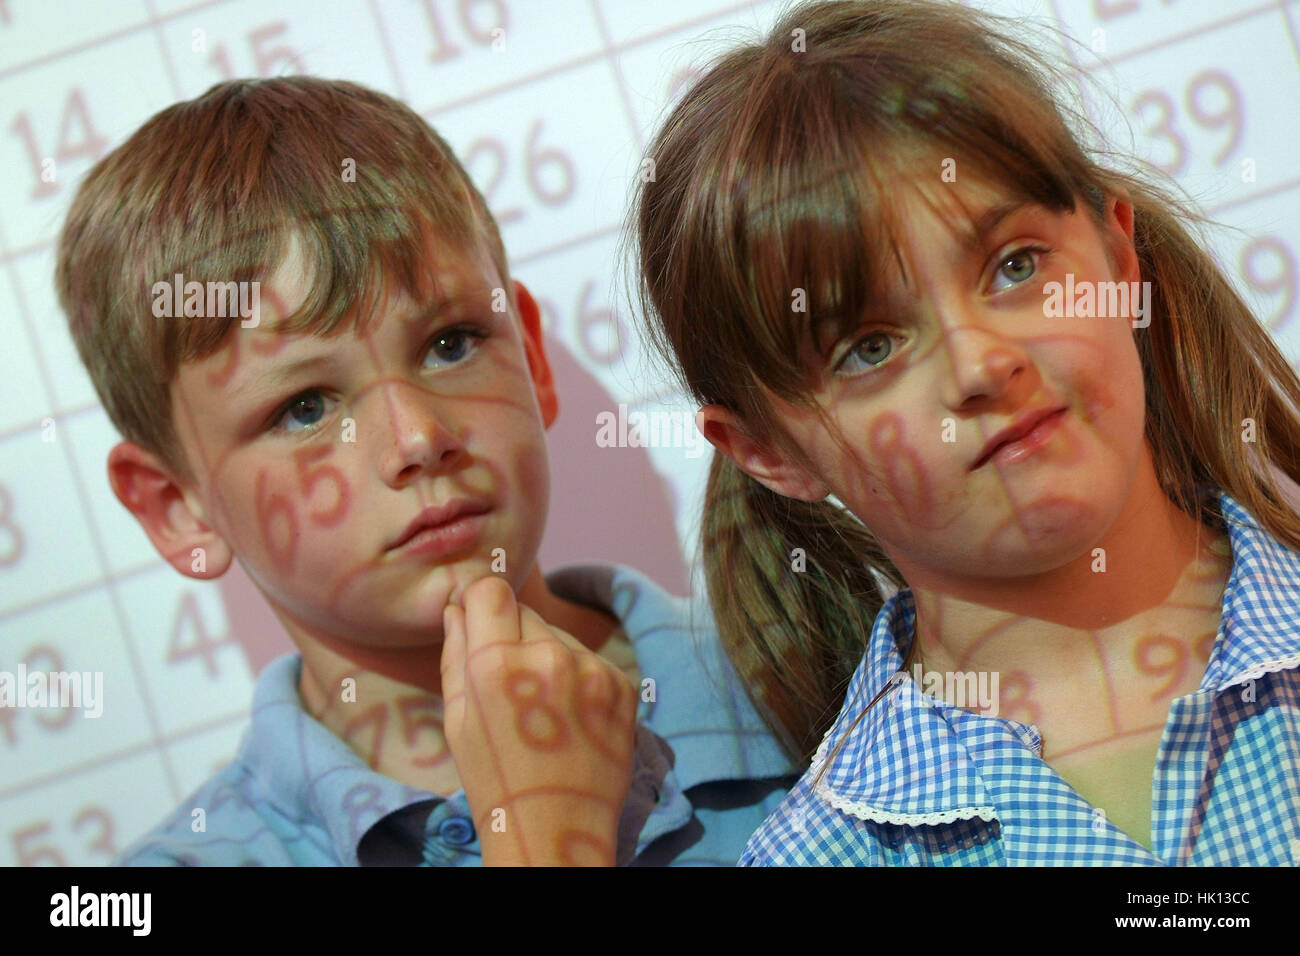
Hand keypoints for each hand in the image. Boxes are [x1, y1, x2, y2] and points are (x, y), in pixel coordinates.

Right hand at [440, 576, 637, 865]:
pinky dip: (579, 679)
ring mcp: (592, 670)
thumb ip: (456, 653)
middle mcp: (549, 658)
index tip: (481, 622)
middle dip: (514, 638)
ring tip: (544, 712)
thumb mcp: (457, 720)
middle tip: (511, 689)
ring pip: (560, 636)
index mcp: (497, 665)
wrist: (557, 829)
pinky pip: (590, 660)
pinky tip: (570, 719)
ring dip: (549, 659)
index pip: (491, 590)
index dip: (482, 603)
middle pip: (526, 614)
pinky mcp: (622, 685)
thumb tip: (458, 606)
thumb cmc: (497, 779)